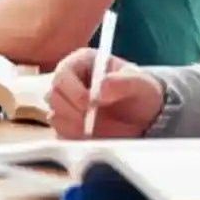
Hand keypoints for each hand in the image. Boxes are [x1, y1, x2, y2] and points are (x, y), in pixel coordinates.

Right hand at [45, 48, 163, 138]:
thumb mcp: (140, 83)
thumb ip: (122, 82)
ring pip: (54, 115)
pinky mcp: (68, 125)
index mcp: (82, 62)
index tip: (91, 103)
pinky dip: (74, 137)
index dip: (73, 90)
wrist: (146, 119)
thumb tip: (101, 87)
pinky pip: (59, 134)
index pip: (62, 74)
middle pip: (53, 95)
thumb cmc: (142, 93)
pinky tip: (90, 135)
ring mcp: (66, 104)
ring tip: (93, 127)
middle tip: (91, 119)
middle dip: (72, 110)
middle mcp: (69, 81)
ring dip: (73, 125)